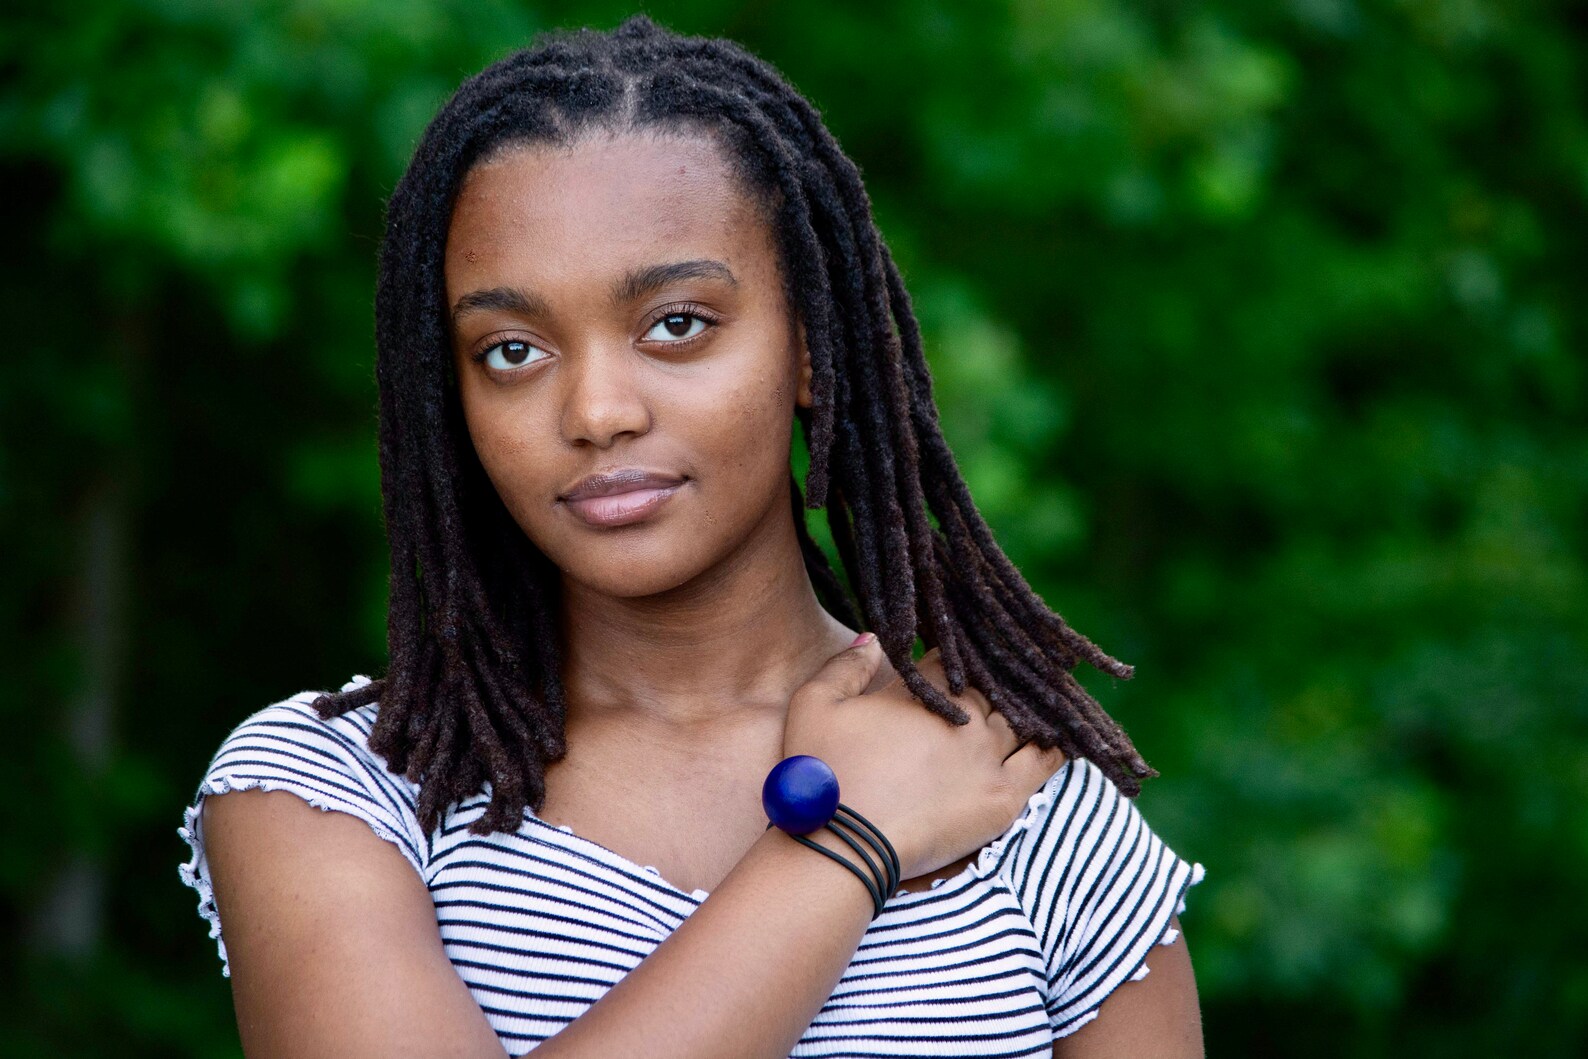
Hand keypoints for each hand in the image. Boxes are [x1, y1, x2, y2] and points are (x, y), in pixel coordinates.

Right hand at [781, 636, 1065, 881]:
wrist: (845, 845)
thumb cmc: (822, 774)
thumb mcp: (813, 706)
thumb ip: (846, 666)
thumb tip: (873, 637)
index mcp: (921, 691)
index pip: (949, 658)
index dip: (952, 655)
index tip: (958, 657)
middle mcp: (962, 716)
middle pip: (988, 687)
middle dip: (989, 680)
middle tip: (998, 677)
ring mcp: (986, 756)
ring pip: (1018, 718)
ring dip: (1025, 707)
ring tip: (1036, 700)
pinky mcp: (1003, 798)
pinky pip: (1042, 762)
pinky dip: (1054, 745)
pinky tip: (1063, 736)